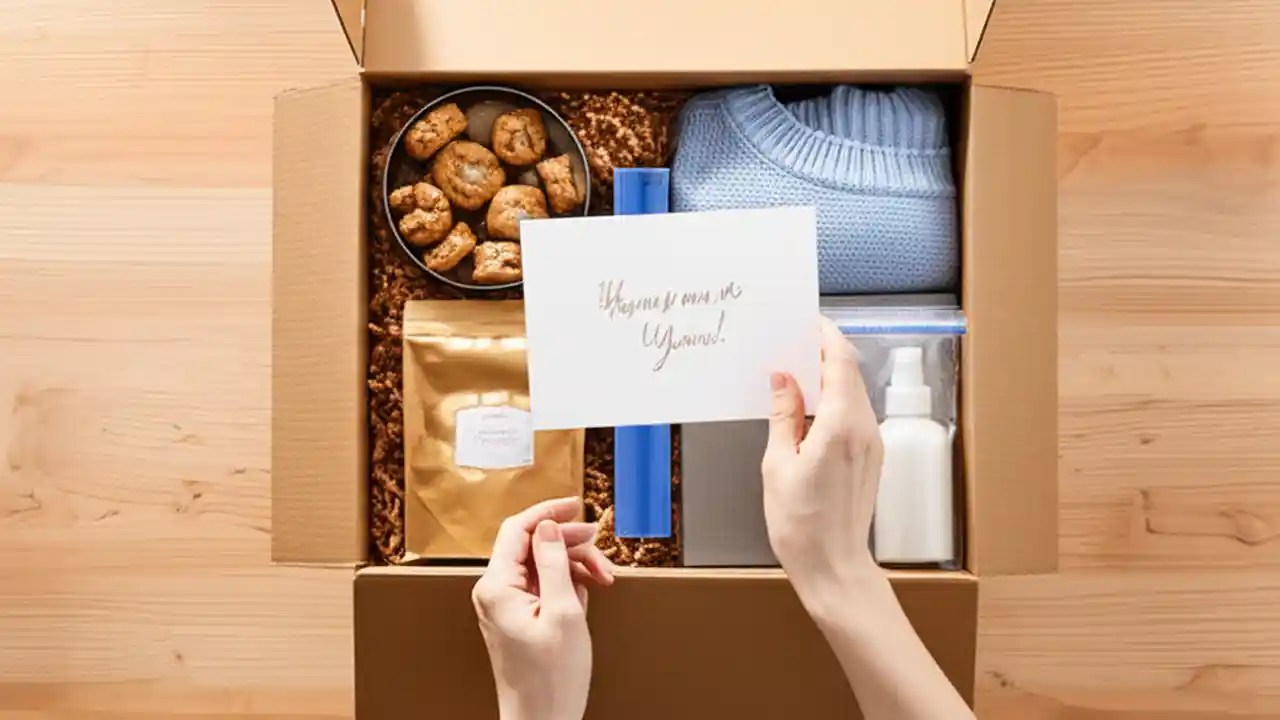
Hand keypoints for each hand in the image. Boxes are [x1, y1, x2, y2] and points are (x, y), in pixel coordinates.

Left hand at [472, 497, 614, 719]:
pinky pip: (544, 585)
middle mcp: (496, 591)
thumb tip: (548, 528)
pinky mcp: (519, 616)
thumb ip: (555, 564)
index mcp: (497, 586)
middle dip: (570, 543)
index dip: (548, 512)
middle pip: (533, 545)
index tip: (576, 505)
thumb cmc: (549, 679)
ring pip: (543, 564)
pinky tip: (587, 592)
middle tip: (601, 548)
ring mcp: (506, 604)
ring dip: (575, 564)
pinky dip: (569, 583)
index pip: (517, 529)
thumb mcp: (563, 612)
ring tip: (603, 577)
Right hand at [761, 317, 883, 618]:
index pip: (840, 362)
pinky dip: (834, 400)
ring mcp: (872, 443)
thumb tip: (782, 378)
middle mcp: (864, 429)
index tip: (807, 321)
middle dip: (823, 353)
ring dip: (828, 377)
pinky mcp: (871, 457)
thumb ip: (783, 415)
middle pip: (849, 374)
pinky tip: (808, 407)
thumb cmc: (801, 525)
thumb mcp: (778, 464)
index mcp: (840, 425)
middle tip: (791, 343)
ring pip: (852, 393)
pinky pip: (854, 414)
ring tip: (794, 373)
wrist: (834, 568)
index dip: (825, 336)